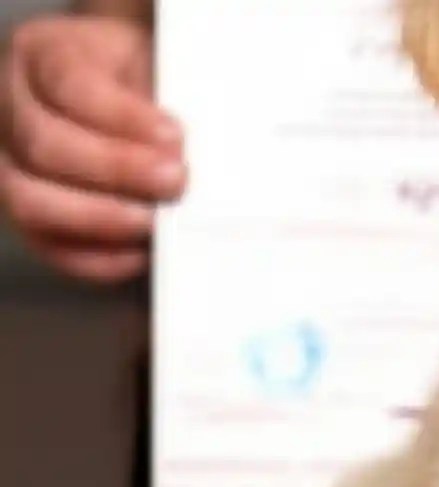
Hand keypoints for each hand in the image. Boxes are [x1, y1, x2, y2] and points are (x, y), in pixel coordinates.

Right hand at [0, 15, 185, 282]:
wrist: (126, 92)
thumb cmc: (139, 76)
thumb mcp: (152, 61)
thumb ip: (167, 93)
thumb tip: (197, 143)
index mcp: (42, 54)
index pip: (70, 84)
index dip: (123, 117)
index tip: (174, 138)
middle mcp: (10, 107)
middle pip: (45, 145)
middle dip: (118, 169)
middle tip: (175, 181)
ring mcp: (8, 162)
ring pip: (31, 199)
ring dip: (101, 217)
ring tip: (155, 219)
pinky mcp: (27, 214)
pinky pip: (48, 246)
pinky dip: (97, 257)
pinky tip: (138, 253)